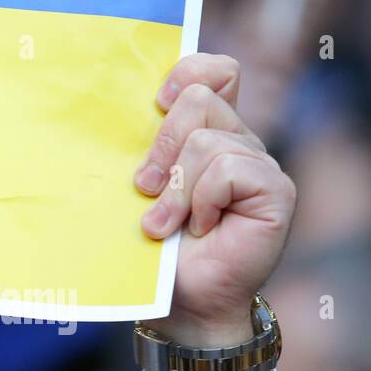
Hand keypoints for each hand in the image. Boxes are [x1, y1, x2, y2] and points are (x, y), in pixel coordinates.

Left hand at [134, 54, 295, 370]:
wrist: (179, 300)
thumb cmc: (152, 246)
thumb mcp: (137, 187)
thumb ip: (138, 147)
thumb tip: (95, 108)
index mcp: (205, 130)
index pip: (214, 71)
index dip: (188, 70)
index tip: (156, 99)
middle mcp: (236, 140)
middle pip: (200, 98)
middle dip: (161, 144)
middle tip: (144, 186)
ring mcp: (258, 163)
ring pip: (206, 140)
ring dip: (176, 188)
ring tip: (166, 222)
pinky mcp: (275, 189)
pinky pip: (227, 170)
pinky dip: (201, 201)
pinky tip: (201, 228)